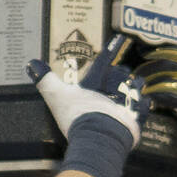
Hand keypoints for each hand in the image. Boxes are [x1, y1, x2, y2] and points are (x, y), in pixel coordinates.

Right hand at [29, 35, 148, 143]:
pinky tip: (142, 106)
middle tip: (119, 75)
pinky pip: (145, 105)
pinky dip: (143, 104)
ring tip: (133, 89)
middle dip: (120, 73)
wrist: (99, 138)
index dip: (112, 46)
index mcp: (97, 79)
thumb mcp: (56, 96)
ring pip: (137, 85)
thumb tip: (31, 63)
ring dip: (134, 85)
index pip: (105, 58)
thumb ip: (45, 79)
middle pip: (122, 72)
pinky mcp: (138, 116)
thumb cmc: (77, 115)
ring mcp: (129, 99)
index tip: (121, 38)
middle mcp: (116, 85)